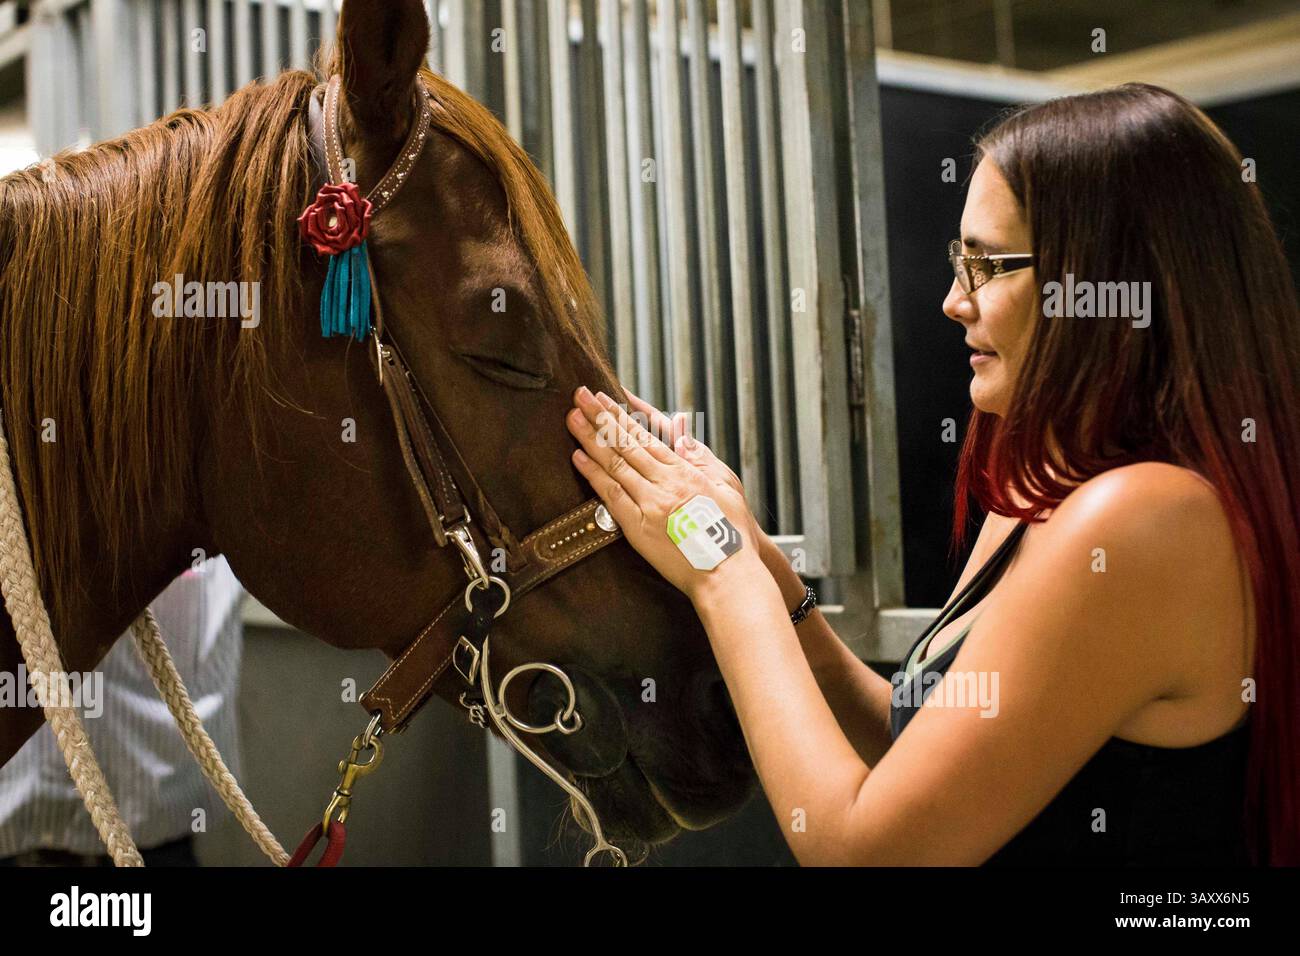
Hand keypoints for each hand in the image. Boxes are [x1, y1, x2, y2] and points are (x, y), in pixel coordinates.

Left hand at [566, 386, 764, 602]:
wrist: (727, 572)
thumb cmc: (731, 532)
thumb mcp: (724, 485)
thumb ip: (698, 456)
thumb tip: (681, 428)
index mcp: (685, 471)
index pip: (646, 435)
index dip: (623, 414)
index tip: (605, 396)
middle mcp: (666, 482)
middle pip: (626, 442)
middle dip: (601, 416)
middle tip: (580, 394)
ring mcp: (651, 503)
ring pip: (615, 463)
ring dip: (591, 438)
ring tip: (572, 418)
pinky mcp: (639, 528)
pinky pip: (611, 496)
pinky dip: (594, 475)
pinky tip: (579, 457)